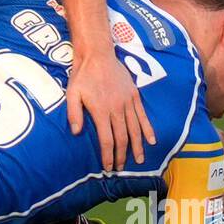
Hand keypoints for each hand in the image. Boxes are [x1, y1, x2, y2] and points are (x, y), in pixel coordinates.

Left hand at [67, 50, 156, 172]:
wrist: (97, 55)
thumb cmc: (82, 75)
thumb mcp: (72, 93)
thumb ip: (74, 113)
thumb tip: (76, 133)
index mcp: (101, 111)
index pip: (107, 139)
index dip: (108, 155)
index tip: (108, 167)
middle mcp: (116, 109)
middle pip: (122, 138)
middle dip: (122, 155)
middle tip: (121, 168)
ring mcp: (127, 102)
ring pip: (135, 129)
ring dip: (137, 146)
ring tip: (140, 160)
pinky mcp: (134, 95)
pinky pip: (143, 115)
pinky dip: (148, 129)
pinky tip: (152, 141)